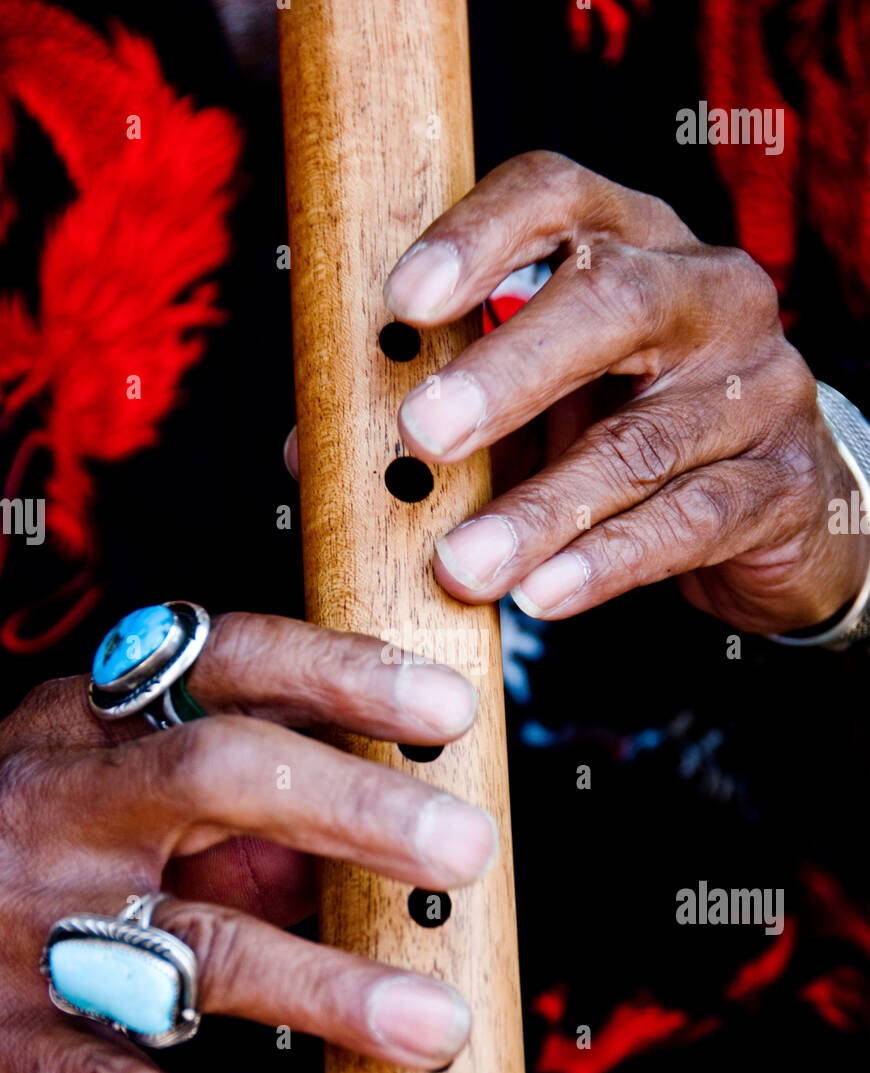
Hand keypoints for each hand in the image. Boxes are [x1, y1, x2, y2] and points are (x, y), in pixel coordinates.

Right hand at [0, 613, 491, 1072]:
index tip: (448, 706)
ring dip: (326, 988)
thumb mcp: (118, 778)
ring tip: (435, 1023)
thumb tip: (379, 832)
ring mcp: (35, 924)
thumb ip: (243, 803)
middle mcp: (66, 805)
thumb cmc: (34, 835)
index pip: (230, 662)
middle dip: (355, 808)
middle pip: (219, 778)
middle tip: (466, 848)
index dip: (342, 675)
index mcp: (97, 722)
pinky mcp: (17, 1039)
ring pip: (193, 945)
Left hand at [382, 151, 868, 633]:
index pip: (556, 197)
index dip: (478, 237)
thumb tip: (309, 452)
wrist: (772, 504)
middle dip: (506, 372)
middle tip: (422, 435)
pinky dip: (605, 562)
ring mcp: (758, 384)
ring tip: (461, 565)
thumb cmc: (628, 433)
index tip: (402, 302)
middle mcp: (707, 292)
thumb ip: (442, 413)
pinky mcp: (782, 481)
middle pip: (611, 302)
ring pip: (641, 440)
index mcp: (632, 244)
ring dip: (538, 507)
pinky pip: (688, 520)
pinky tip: (543, 595)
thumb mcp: (535, 409)